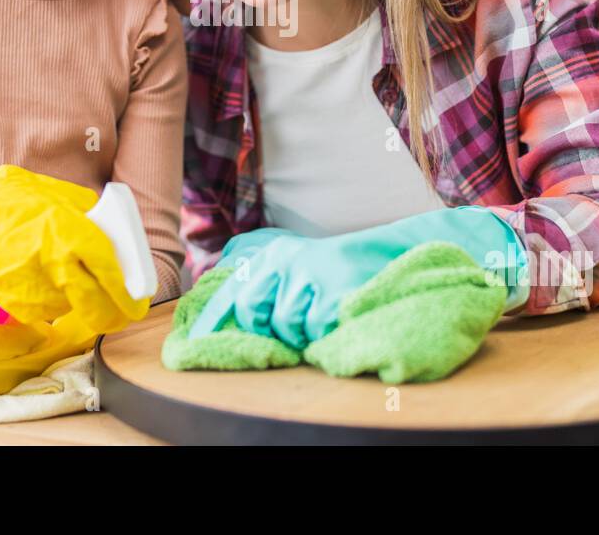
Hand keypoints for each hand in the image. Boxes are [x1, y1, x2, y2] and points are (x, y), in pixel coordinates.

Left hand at [188, 207, 527, 349]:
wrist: (406, 253)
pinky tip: (346, 314)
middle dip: (276, 327)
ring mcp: (309, 276)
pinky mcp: (332, 295)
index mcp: (277, 256)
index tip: (191, 345)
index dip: (212, 322)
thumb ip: (273, 291)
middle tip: (306, 318)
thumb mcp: (306, 272)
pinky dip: (331, 333)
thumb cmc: (352, 272)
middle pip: (256, 315)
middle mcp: (287, 260)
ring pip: (290, 328)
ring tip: (333, 311)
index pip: (234, 295)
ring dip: (310, 331)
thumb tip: (227, 324)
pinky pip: (318, 334)